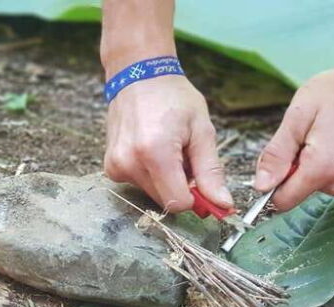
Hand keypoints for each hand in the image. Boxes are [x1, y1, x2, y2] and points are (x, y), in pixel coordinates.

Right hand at [104, 75, 232, 211]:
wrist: (138, 74)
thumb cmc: (173, 97)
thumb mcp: (202, 131)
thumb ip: (211, 171)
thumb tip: (223, 204)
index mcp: (155, 154)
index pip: (178, 203)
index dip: (196, 198)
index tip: (202, 183)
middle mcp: (130, 163)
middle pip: (165, 202)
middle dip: (180, 187)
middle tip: (184, 157)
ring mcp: (116, 166)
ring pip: (152, 195)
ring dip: (166, 181)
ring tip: (168, 150)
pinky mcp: (111, 168)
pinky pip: (139, 185)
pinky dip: (151, 175)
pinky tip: (153, 151)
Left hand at [253, 61, 333, 210]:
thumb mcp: (297, 116)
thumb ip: (277, 154)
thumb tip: (260, 186)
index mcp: (321, 170)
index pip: (281, 201)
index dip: (271, 181)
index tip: (278, 155)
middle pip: (292, 192)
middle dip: (287, 168)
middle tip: (301, 137)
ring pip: (303, 185)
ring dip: (300, 163)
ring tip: (316, 134)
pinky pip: (317, 178)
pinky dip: (313, 163)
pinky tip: (324, 140)